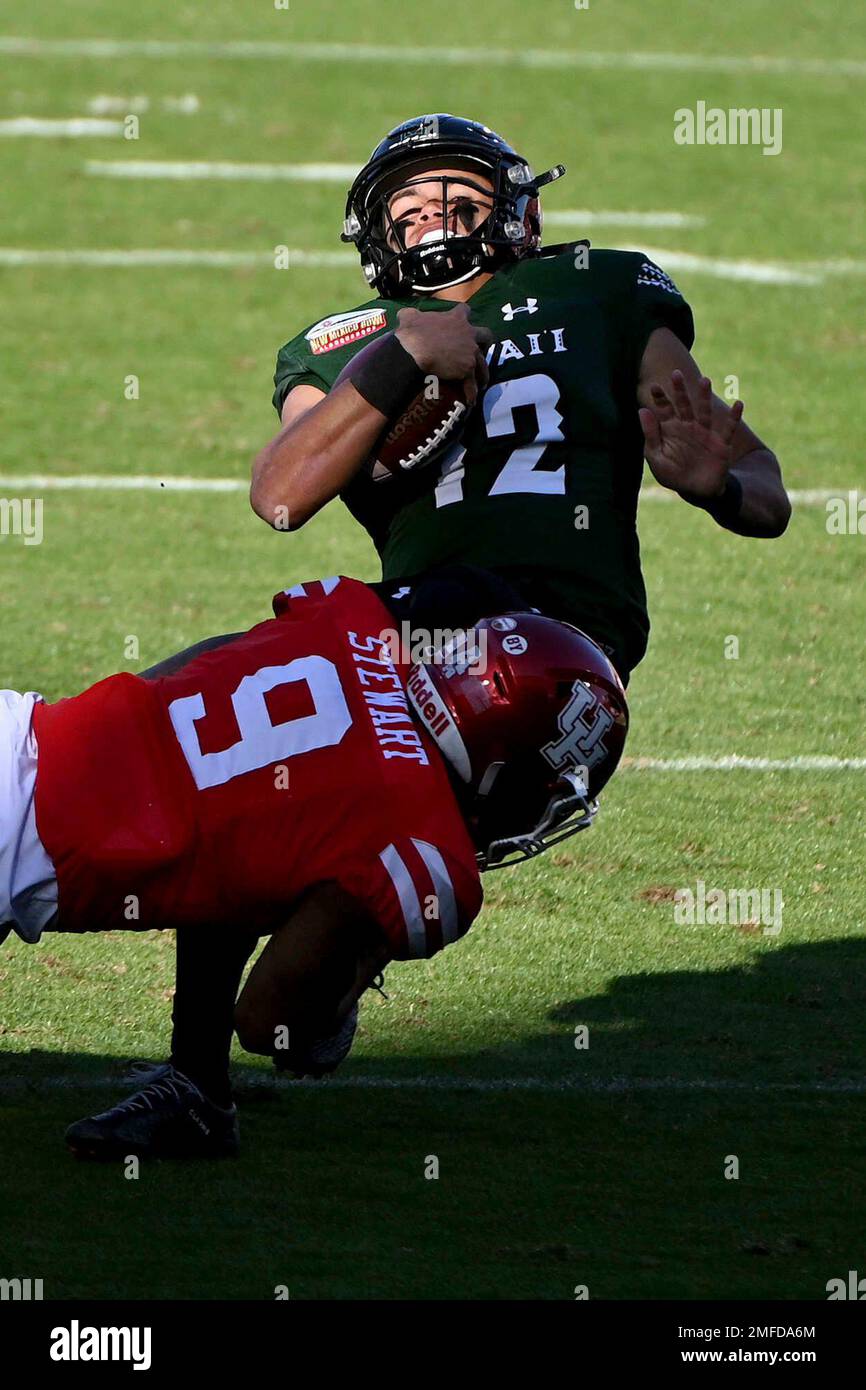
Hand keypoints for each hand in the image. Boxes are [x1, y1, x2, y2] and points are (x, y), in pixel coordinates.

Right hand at [395, 302, 491, 394]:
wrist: (416, 352)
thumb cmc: (413, 332)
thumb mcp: (409, 317)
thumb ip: (411, 315)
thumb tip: (404, 315)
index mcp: (455, 318)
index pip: (465, 311)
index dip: (464, 316)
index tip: (462, 321)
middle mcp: (468, 334)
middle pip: (486, 335)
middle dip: (485, 343)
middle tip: (480, 350)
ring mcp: (470, 352)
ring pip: (484, 363)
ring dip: (483, 373)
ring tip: (481, 381)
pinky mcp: (467, 369)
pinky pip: (472, 384)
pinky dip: (471, 392)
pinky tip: (470, 400)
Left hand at [639, 371, 743, 497]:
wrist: (697, 491)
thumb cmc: (673, 475)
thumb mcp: (657, 457)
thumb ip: (651, 435)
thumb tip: (642, 410)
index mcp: (671, 430)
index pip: (664, 410)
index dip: (659, 398)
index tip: (654, 386)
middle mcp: (688, 427)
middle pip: (683, 405)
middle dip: (680, 390)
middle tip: (676, 373)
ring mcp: (705, 433)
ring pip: (704, 411)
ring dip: (705, 397)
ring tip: (704, 380)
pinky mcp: (720, 443)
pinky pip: (728, 428)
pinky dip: (734, 417)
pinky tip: (739, 404)